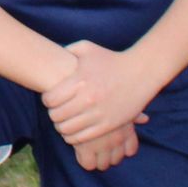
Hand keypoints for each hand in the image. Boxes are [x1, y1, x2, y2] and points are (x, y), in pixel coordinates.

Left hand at [41, 42, 148, 167]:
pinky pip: (82, 138)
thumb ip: (68, 49)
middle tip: (56, 111)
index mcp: (80, 81)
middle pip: (56, 116)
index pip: (50, 99)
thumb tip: (53, 56)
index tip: (50, 99)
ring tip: (64, 121)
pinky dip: (74, 137)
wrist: (140, 73)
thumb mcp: (88, 48)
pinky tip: (74, 130)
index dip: (47, 100)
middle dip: (53, 114)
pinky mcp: (108, 125)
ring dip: (62, 127)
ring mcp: (99, 114)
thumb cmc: (112, 60)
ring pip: (67, 129)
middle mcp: (88, 99)